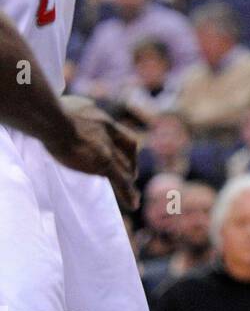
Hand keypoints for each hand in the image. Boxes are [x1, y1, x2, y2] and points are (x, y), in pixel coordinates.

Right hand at [46, 96, 139, 210]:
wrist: (54, 119)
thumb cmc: (53, 111)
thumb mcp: (72, 105)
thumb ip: (80, 109)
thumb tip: (79, 107)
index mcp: (100, 118)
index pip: (119, 134)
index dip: (124, 147)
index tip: (124, 156)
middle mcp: (108, 130)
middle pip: (125, 151)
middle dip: (128, 164)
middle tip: (130, 177)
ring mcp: (106, 146)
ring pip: (123, 167)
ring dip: (128, 183)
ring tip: (133, 198)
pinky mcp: (102, 161)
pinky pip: (120, 180)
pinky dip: (128, 193)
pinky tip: (134, 204)